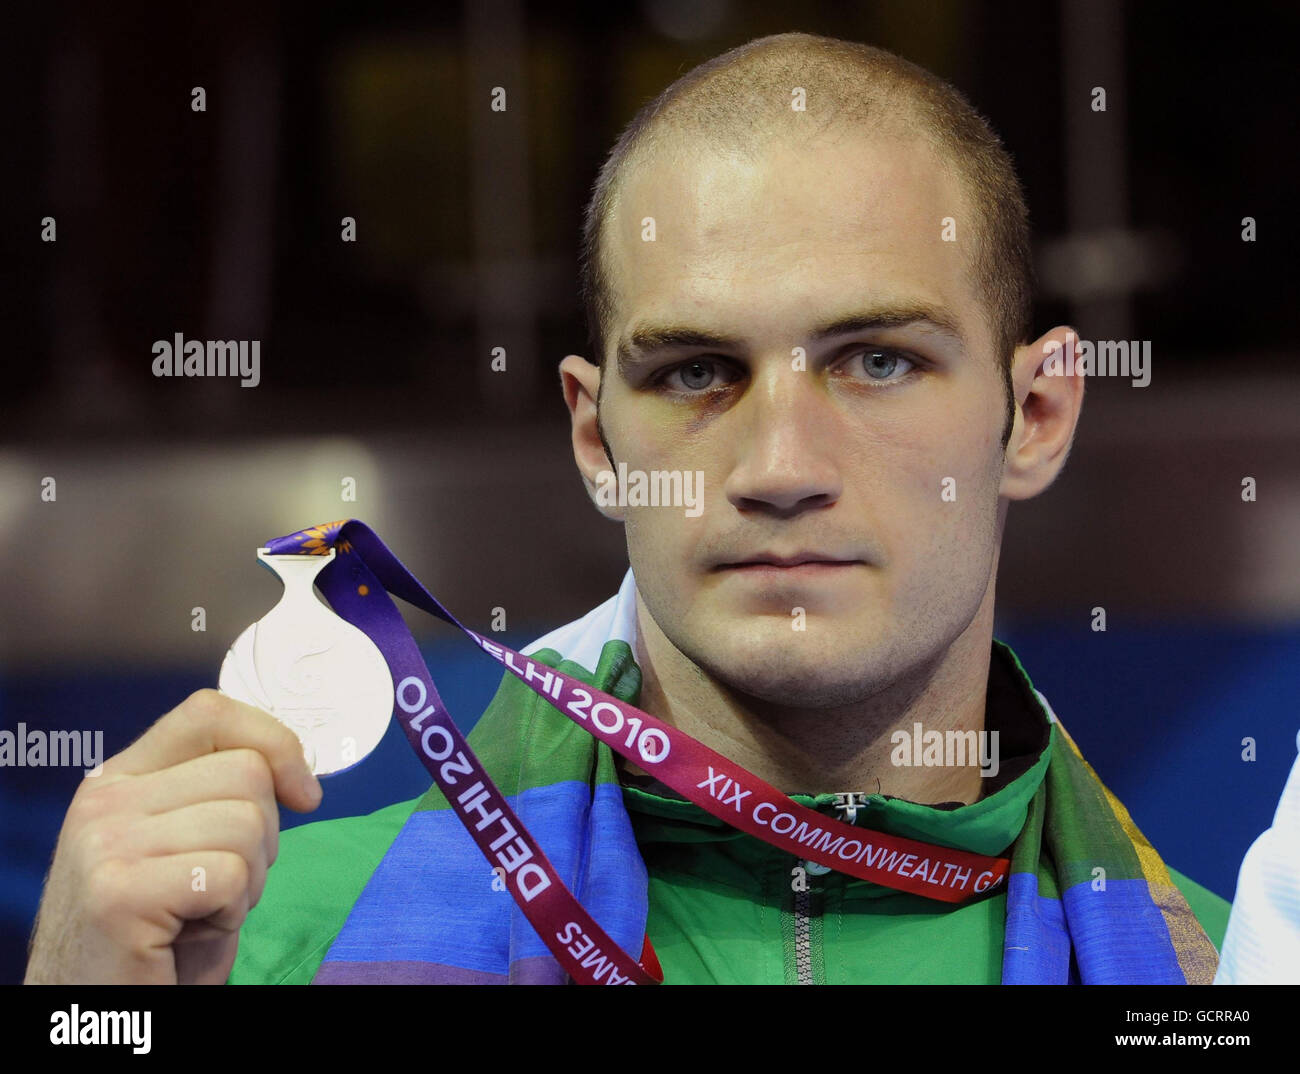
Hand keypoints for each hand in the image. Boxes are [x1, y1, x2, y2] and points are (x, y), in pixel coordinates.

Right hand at [23, 689, 320, 983]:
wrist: (106, 1010)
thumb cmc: (159, 938)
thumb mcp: (189, 848)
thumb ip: (219, 796)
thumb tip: (298, 767)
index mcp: (120, 780)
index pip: (210, 712)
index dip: (274, 742)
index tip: (303, 793)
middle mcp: (104, 801)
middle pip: (246, 771)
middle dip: (265, 835)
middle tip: (224, 887)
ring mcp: (105, 843)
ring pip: (247, 822)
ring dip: (249, 881)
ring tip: (202, 912)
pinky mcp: (118, 892)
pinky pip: (229, 876)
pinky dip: (231, 913)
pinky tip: (188, 936)